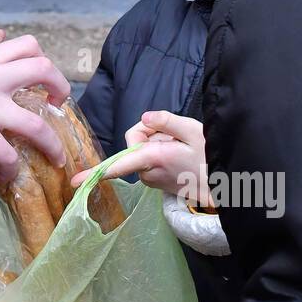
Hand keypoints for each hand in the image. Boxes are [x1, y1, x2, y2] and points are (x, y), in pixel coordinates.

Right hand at [0, 35, 70, 183]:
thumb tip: (3, 38)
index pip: (28, 44)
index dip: (44, 61)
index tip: (44, 81)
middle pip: (42, 69)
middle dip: (61, 87)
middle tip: (59, 104)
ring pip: (37, 125)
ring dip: (52, 144)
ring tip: (57, 157)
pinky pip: (10, 156)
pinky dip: (13, 169)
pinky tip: (8, 175)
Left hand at [71, 110, 210, 206]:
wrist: (226, 184)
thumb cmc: (211, 156)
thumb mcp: (194, 131)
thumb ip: (166, 121)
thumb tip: (144, 118)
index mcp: (153, 159)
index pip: (118, 166)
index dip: (95, 172)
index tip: (75, 181)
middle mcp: (147, 173)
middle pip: (134, 142)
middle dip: (150, 133)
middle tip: (175, 135)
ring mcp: (151, 180)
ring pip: (141, 150)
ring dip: (157, 142)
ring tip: (180, 147)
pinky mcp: (156, 182)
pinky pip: (148, 159)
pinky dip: (160, 151)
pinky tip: (178, 154)